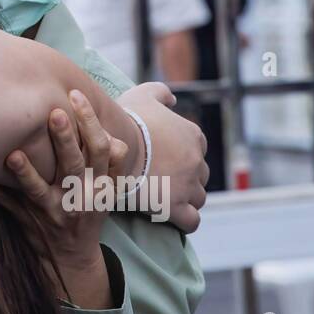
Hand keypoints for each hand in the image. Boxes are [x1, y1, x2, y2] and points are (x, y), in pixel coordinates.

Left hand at [0, 90, 128, 305]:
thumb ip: (111, 165)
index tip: (75, 97)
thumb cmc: (88, 213)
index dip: (90, 124)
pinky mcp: (28, 220)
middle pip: (74, 165)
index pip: (100, 150)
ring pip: (39, 191)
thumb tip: (116, 139)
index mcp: (98, 186)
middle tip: (54, 113)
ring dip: (25, 173)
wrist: (73, 260)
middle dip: (65, 139)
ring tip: (13, 156)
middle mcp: (77, 198)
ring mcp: (52, 211)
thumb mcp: (106, 192)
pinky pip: (5, 204)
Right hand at [118, 81, 207, 232]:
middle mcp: (196, 161)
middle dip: (185, 178)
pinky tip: (171, 217)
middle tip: (160, 179)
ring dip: (186, 199)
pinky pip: (192, 221)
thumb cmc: (127, 120)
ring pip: (198, 197)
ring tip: (164, 199)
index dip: (181, 155)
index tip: (163, 159)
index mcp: (193, 136)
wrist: (114, 145)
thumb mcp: (143, 95)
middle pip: (199, 174)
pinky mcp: (176, 207)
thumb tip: (173, 100)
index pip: (197, 149)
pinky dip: (185, 220)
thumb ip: (161, 93)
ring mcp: (188, 186)